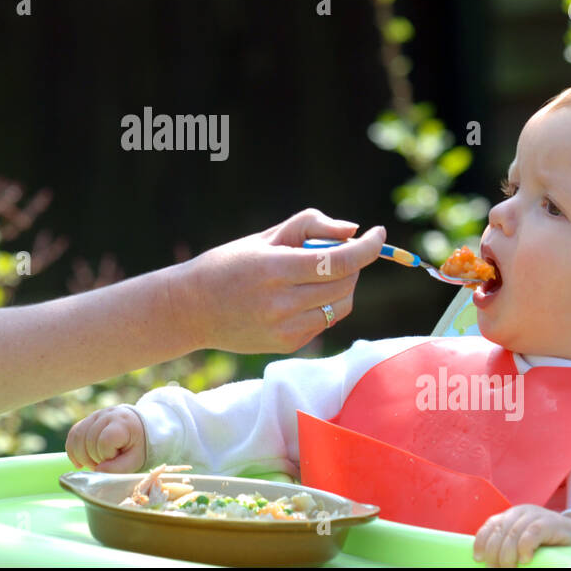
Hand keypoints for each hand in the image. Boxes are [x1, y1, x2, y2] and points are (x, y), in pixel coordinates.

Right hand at [66, 406, 146, 471]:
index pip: (104, 442)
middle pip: (89, 441)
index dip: (107, 455)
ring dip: (82, 457)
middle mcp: (106, 415)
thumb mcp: (136, 459)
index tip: (117, 458)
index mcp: (122, 423)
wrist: (139, 427)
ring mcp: (95, 416)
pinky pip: (73, 435)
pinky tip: (80, 462)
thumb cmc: (137, 445)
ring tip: (95, 463)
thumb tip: (98, 471)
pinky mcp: (87, 420)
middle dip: (94, 459)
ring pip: (77, 438)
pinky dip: (73, 451)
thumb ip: (119, 468)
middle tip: (105, 464)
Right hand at [166, 208, 385, 355]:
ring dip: (344, 286)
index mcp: (274, 269)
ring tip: (318, 275)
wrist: (191, 309)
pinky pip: (324, 322)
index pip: (338, 260)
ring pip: (340, 305)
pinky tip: (300, 297)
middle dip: (353, 263)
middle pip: (345, 283)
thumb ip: (310, 225)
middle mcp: (281, 303)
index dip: (367, 247)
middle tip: (338, 252)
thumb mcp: (265, 237)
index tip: (379, 233)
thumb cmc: (230, 264)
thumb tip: (352, 230)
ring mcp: (285, 328)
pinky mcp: (287, 344)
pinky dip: (324, 305)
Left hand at [473, 505, 570, 566]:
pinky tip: (525, 559)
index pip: (491, 525)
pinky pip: (533, 532)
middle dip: (494, 552)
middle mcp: (521, 512)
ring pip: (514, 532)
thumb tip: (490, 564)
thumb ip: (508, 547)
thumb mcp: (523, 544)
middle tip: (495, 568)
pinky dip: (525, 546)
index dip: (482, 541)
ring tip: (509, 568)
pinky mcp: (552, 523)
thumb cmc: (546, 545)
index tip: (478, 558)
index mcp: (511, 516)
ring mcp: (537, 515)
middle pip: (501, 530)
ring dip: (508, 553)